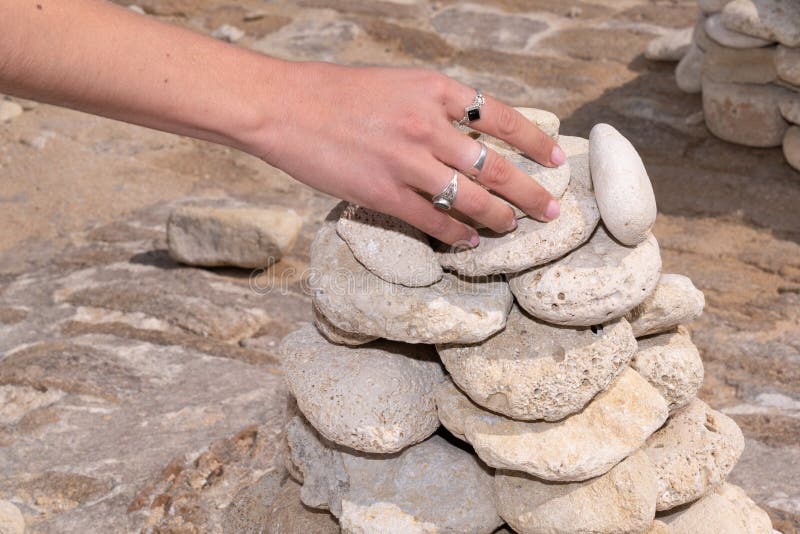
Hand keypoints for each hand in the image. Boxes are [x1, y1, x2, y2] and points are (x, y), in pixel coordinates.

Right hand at [250, 62, 564, 245]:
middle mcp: (428, 126)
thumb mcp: (394, 83)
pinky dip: (457, 235)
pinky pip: (433, 221)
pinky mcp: (383, 194)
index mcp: (433, 90)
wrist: (282, 106)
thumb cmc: (333, 92)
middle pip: (496, 166)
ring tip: (515, 228)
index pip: (501, 118)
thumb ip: (433, 106)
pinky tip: (470, 244)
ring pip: (471, 198)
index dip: (535, 141)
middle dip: (531, 192)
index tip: (557, 159)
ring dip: (499, 218)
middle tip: (553, 210)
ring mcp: (407, 162)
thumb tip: (467, 135)